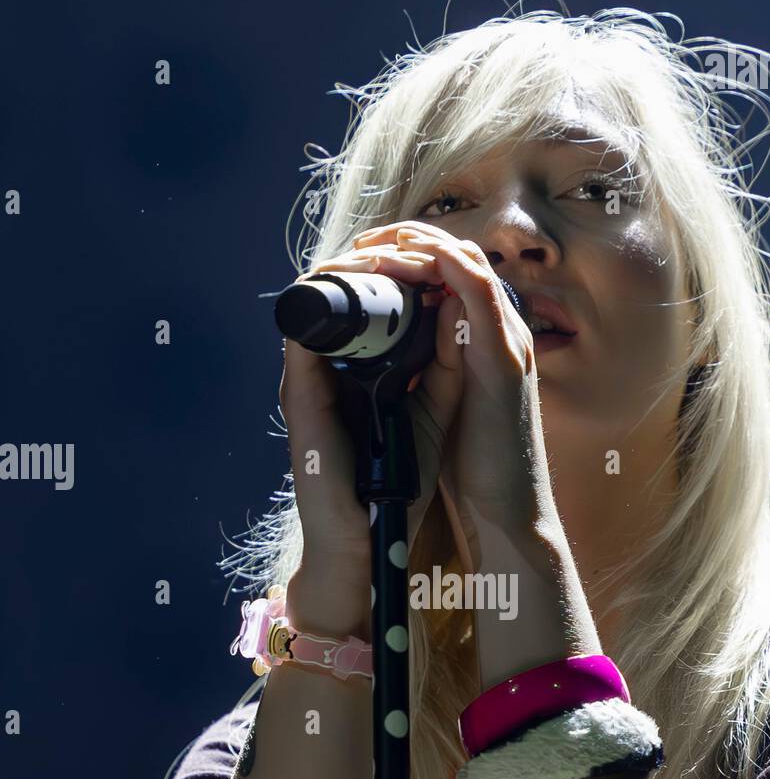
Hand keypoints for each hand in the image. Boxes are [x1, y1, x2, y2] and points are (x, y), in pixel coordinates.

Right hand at [278, 233, 466, 586]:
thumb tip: (459, 308)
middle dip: (374, 258)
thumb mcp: (432, 409)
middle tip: (411, 239)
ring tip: (394, 249)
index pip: (368, 304)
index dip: (396, 270)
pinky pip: (306, 331)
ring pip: (320, 301)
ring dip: (353, 269)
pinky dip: (334, 299)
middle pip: (340, 294)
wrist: (367, 540)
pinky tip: (367, 282)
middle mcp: (327, 369)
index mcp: (356, 372)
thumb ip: (443, 363)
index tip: (432, 253)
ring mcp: (308, 380)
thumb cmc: (396, 484)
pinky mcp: (300, 394)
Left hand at [352, 221, 556, 569]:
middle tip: (364, 241)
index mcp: (487, 345)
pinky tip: (402, 259)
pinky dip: (439, 264)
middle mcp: (502, 334)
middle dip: (409, 241)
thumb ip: (430, 372)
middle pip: (459, 257)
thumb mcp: (445, 408)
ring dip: (419, 243)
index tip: (368, 256)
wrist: (505, 514)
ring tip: (375, 242)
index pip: (453, 276)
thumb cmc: (476, 470)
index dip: (412, 256)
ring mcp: (507, 340)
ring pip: (466, 261)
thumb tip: (393, 350)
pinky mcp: (503, 357)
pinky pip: (473, 287)